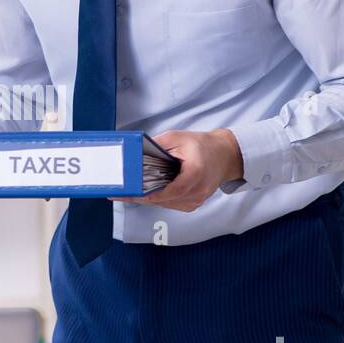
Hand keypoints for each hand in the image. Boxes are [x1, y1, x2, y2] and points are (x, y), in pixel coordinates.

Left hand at [112, 128, 243, 212]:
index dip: (145, 193)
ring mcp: (195, 201)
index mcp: (195, 174)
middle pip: (161, 199)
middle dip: (139, 195)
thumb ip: (156, 145)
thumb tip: (135, 152)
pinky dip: (157, 198)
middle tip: (118, 191)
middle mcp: (196, 192)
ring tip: (127, 190)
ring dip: (146, 197)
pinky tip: (145, 191)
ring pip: (163, 204)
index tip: (128, 191)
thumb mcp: (177, 138)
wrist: (225, 156)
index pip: (167, 191)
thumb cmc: (203, 145)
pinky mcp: (192, 204)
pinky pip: (169, 204)